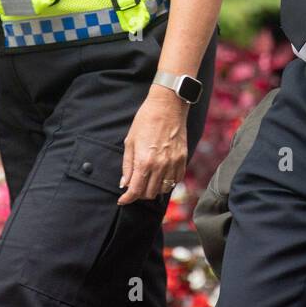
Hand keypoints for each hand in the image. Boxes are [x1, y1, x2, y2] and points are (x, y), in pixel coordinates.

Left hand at [118, 87, 188, 204]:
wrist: (167, 106)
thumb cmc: (145, 120)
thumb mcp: (130, 142)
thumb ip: (127, 165)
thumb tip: (124, 183)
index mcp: (144, 162)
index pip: (135, 190)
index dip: (127, 199)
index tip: (123, 200)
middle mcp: (160, 166)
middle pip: (149, 193)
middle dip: (139, 194)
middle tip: (134, 187)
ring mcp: (173, 163)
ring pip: (163, 189)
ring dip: (153, 189)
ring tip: (147, 181)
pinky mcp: (183, 159)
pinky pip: (176, 180)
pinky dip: (167, 183)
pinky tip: (161, 176)